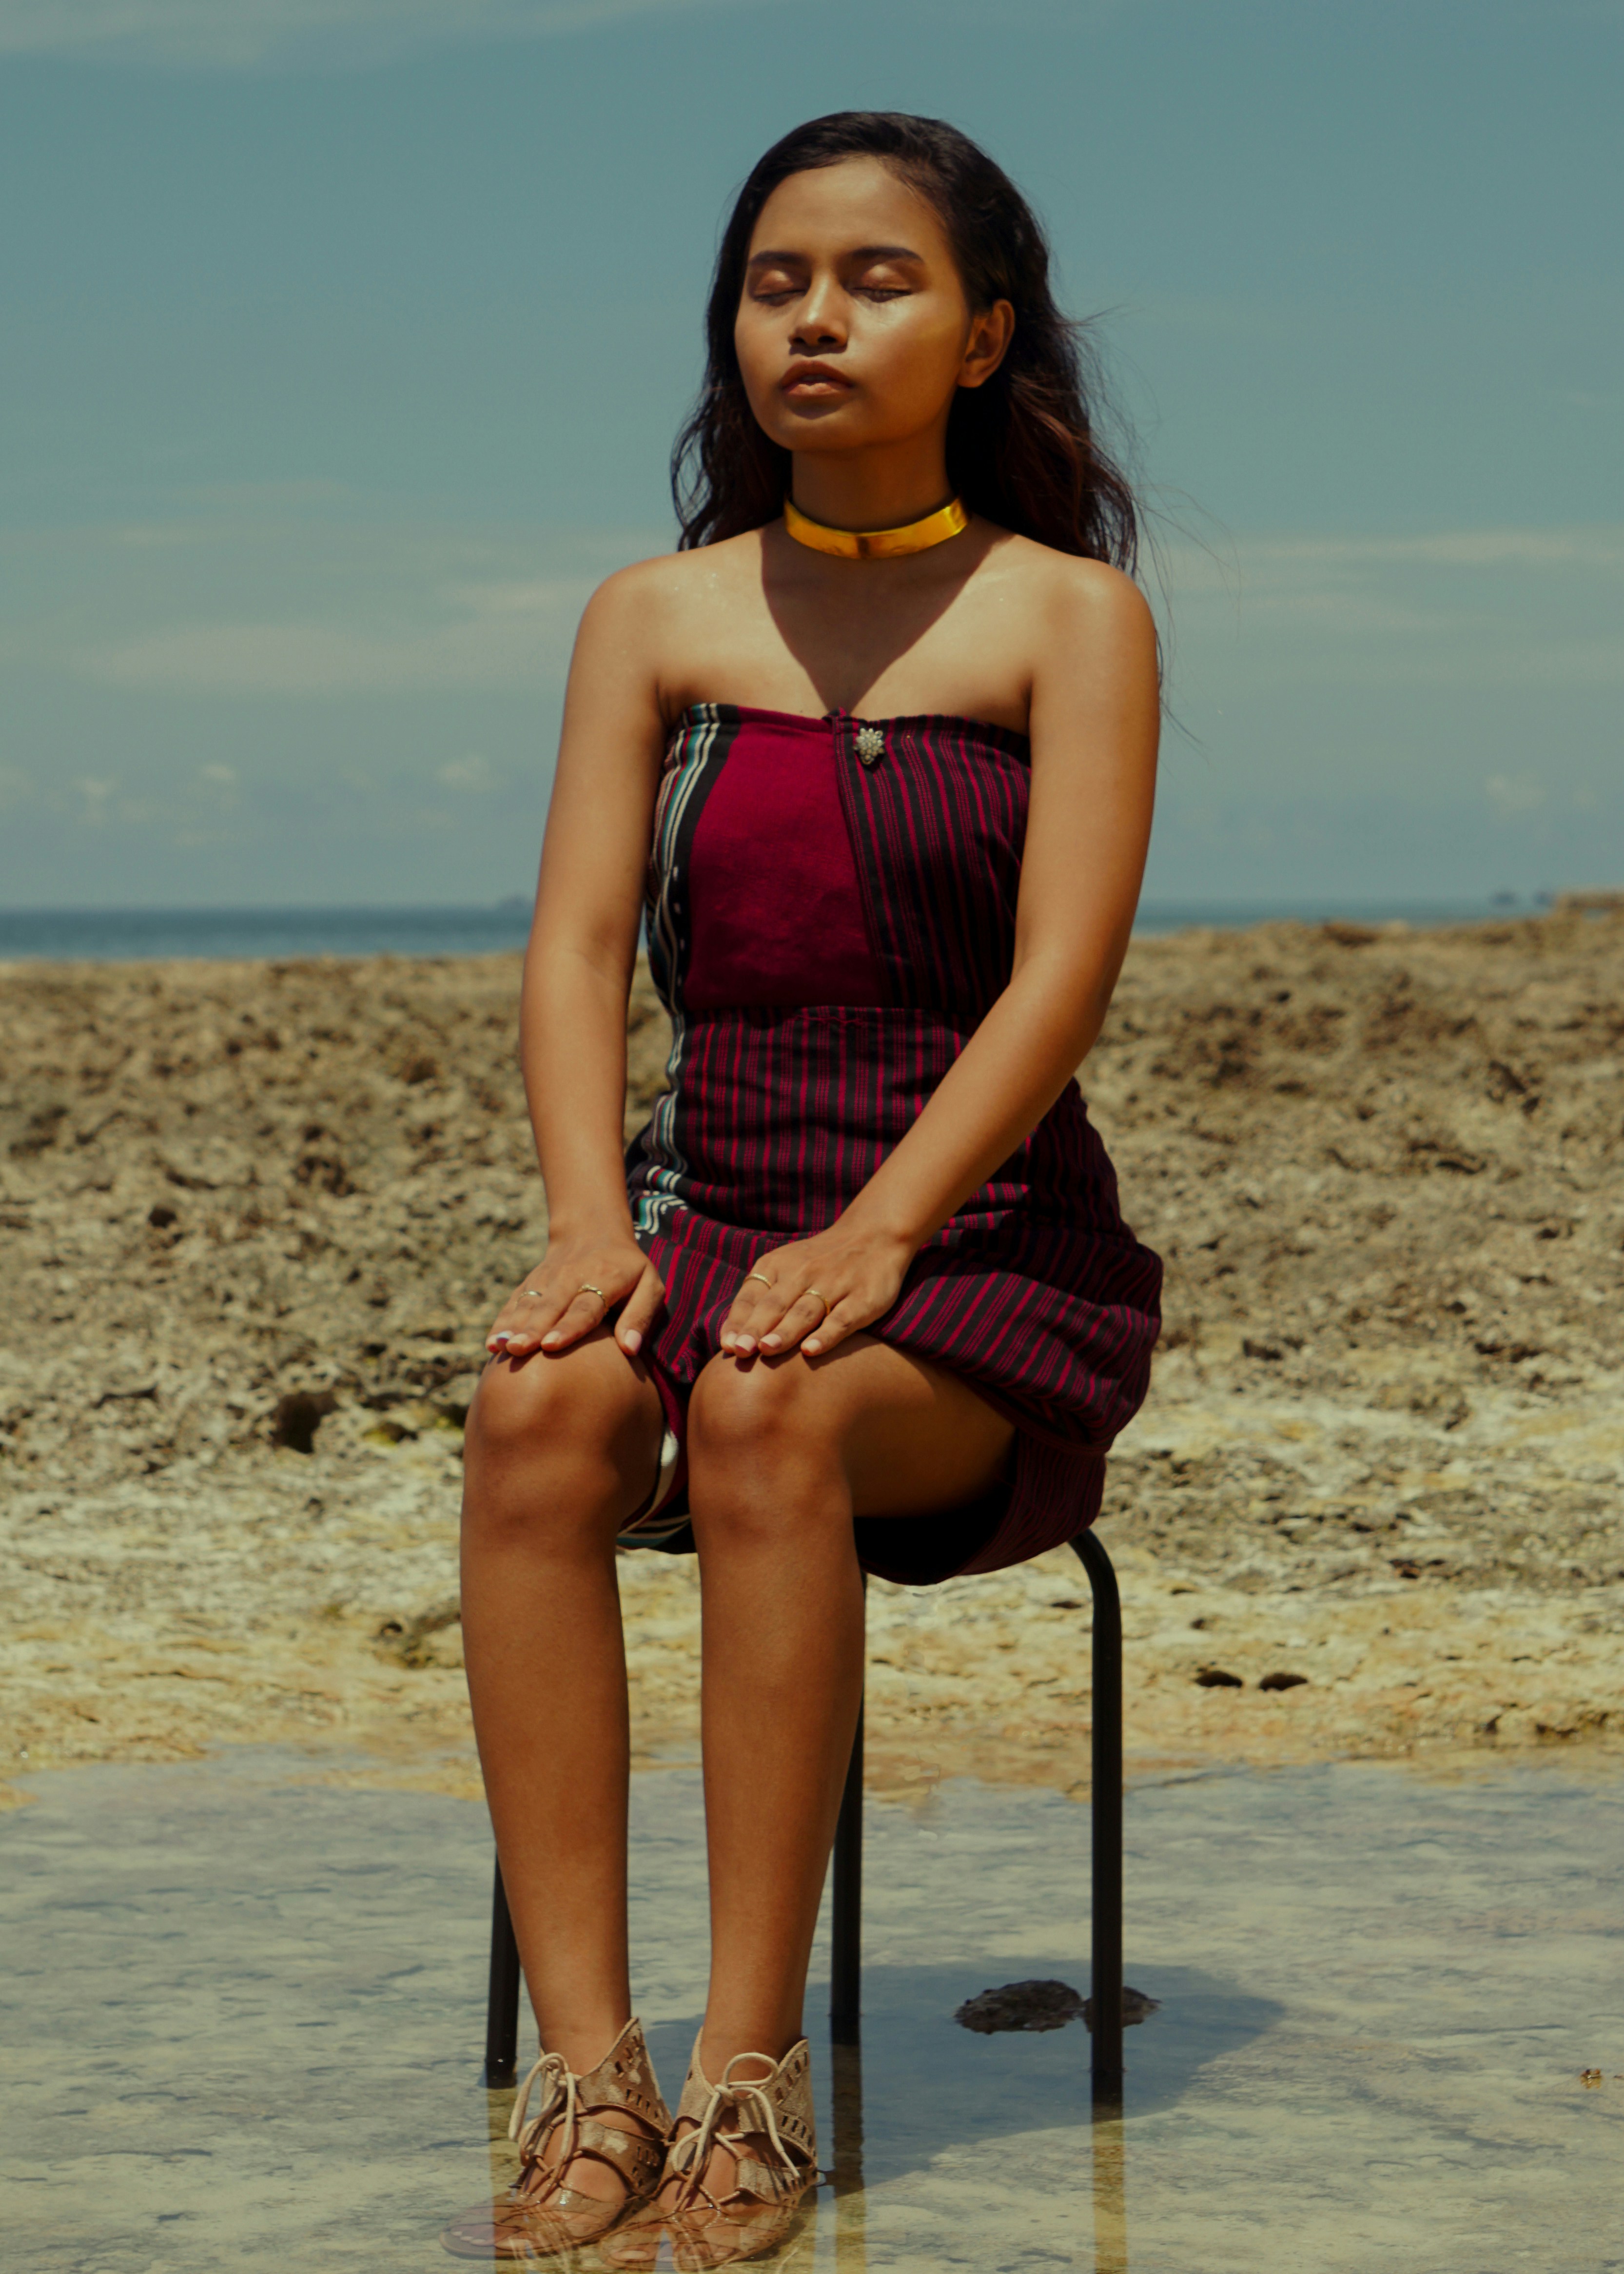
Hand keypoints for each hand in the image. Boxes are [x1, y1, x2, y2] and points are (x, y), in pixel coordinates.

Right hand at [485, 1233, 663, 1358]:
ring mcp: (547, 1280)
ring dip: (512, 1326)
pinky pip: (514, 1303)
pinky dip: (502, 1322)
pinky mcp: (531, 1283)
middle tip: (518, 1350)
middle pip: (550, 1307)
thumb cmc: (629, 1269)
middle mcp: (571, 1278)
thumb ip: (641, 1316)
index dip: (568, 1327)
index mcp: (604, 1279)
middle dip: (532, 1329)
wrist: (594, 1231)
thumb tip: (630, 1349)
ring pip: (528, 1305)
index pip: (585, 1308)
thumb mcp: (649, 1285)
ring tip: (500, 1348)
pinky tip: (491, 1343)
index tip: (551, 1345)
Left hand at [719, 1223, 913, 1359]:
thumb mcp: (786, 1268)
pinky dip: (826, 1335)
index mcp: (778, 1266)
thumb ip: (762, 1299)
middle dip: (756, 1328)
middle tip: (740, 1351)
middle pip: (775, 1305)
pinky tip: (811, 1351)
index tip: (727, 1345)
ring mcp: (834, 1285)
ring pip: (804, 1311)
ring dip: (785, 1331)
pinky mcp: (862, 1299)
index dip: (739, 1321)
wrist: (874, 1235)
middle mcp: (803, 1274)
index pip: (753, 1296)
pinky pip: (841, 1319)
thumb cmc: (820, 1261)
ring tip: (767, 1350)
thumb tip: (731, 1340)